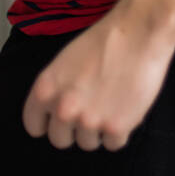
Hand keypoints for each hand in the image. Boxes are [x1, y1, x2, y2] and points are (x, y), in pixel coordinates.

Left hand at [21, 7, 174, 151]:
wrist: (140, 32)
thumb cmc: (105, 39)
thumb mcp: (66, 61)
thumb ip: (58, 90)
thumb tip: (58, 111)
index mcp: (44, 91)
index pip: (34, 125)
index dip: (49, 123)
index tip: (62, 119)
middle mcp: (62, 110)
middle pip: (60, 140)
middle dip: (75, 129)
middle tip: (92, 111)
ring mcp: (89, 122)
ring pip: (88, 143)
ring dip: (100, 129)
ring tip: (114, 104)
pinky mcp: (116, 128)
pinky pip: (114, 143)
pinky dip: (122, 130)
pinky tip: (128, 108)